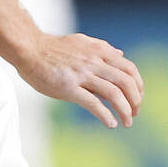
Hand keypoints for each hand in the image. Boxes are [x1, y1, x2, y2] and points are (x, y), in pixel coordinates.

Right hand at [16, 33, 142, 128]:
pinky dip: (105, 115)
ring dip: (125, 110)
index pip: (129, 69)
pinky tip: (110, 124)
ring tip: (127, 122)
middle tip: (135, 114)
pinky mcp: (69, 87)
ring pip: (113, 93)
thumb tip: (121, 54)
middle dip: (135, 100)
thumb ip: (103, 49)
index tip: (137, 99)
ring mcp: (82, 75)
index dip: (138, 85)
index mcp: (100, 51)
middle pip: (126, 82)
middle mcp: (94, 61)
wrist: (29, 49)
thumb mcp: (82, 42)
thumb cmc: (53, 49)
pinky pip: (93, 103)